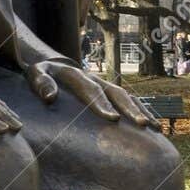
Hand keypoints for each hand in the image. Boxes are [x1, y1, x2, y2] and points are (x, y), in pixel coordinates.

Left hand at [25, 62, 161, 129]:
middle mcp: (95, 78)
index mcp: (76, 75)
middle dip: (130, 109)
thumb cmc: (41, 72)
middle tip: (143, 125)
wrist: (52, 62)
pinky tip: (155, 126)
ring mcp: (104, 84)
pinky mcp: (109, 92)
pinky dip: (142, 111)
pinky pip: (129, 101)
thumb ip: (41, 83)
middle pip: (116, 93)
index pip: (91, 90)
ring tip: (155, 127)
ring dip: (141, 110)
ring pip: (127, 97)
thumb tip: (50, 97)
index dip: (102, 104)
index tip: (113, 119)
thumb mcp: (35, 73)